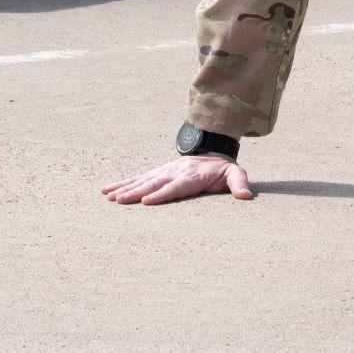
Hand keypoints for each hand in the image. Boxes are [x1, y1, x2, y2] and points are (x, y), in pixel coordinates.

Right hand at [101, 155, 252, 205]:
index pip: (176, 187)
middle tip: (119, 201)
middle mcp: (174, 172)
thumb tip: (246, 196)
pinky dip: (122, 184)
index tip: (146, 202)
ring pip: (142, 181)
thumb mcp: (235, 174)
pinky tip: (107, 191)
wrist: (212, 152)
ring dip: (125, 189)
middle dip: (136, 193)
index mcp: (192, 176)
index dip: (162, 194)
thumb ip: (239, 184)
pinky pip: (137, 179)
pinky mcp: (156, 173)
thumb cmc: (223, 170)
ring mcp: (163, 172)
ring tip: (108, 197)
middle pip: (154, 184)